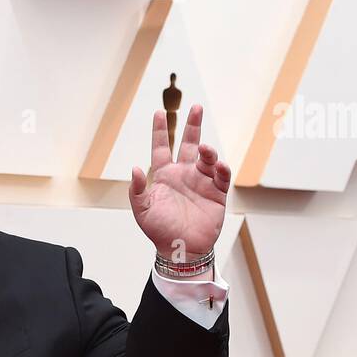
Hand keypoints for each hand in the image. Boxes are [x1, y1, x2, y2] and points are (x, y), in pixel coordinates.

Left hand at [129, 105, 229, 258]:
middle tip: (196, 107)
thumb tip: (134, 168)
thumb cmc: (159, 230)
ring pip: (207, 158)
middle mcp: (183, 174)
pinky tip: (219, 165)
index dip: (160, 130)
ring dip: (207, 151)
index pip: (161, 147)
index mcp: (164, 176)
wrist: (181, 250)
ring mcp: (201, 182)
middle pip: (188, 144)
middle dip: (193, 125)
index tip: (159, 112)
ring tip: (204, 148)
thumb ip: (136, 190)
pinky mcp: (216, 193)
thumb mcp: (142, 211)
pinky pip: (222, 177)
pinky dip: (222, 169)